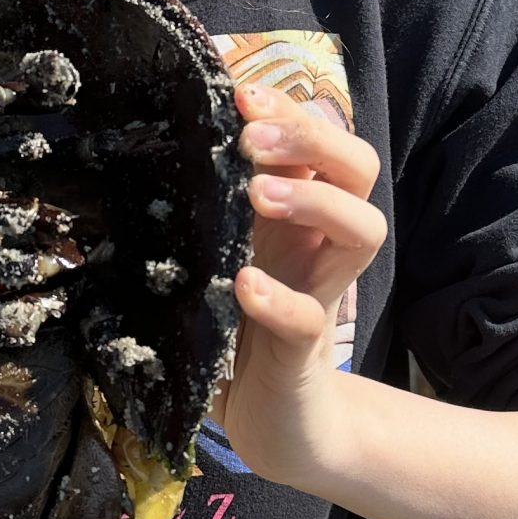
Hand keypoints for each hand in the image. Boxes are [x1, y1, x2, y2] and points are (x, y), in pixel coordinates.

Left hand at [214, 82, 386, 489]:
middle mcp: (322, 244)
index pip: (322, 140)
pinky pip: (309, 319)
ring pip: (364, 229)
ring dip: (316, 200)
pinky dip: (280, 300)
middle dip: (312, 139)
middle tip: (252, 138)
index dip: (291, 111)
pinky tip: (244, 286)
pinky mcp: (306, 354)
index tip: (242, 95)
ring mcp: (321, 293)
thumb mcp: (217, 253)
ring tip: (261, 193)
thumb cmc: (237, 328)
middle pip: (360, 166)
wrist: (273, 424)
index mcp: (300, 213)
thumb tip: (153, 142)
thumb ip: (207, 206)